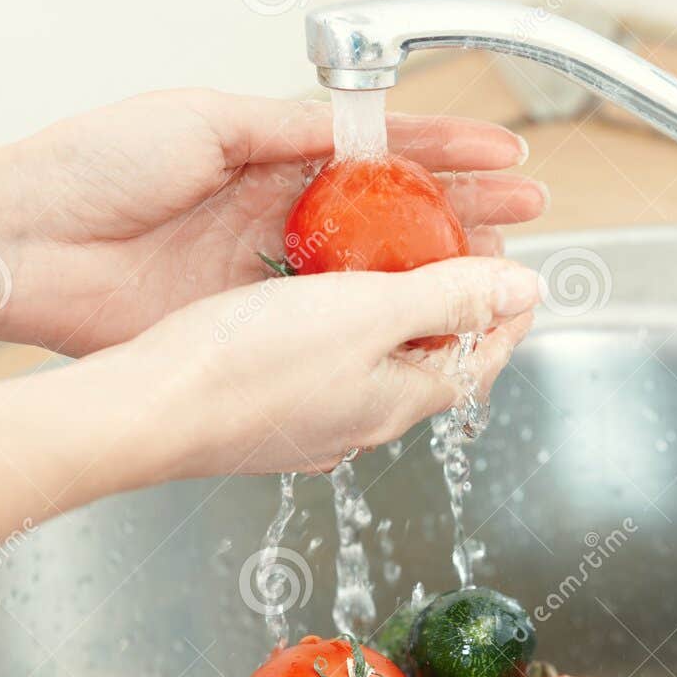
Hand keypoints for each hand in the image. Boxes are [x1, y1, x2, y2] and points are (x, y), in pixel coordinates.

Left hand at [0, 89, 547, 354]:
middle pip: (392, 213)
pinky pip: (326, 321)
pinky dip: (376, 321)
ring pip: (371, 272)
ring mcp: (266, 272)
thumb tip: (356, 131)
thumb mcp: (206, 122)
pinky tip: (423, 320)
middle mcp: (278, 214)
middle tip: (526, 216)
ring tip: (498, 268)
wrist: (30, 240)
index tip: (507, 159)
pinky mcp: (245, 322)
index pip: (381, 150)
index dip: (448, 154)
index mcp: (271, 154)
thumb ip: (285, 127)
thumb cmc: (98, 165)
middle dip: (464, 211)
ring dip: (435, 270)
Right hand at [83, 256, 540, 482]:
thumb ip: (450, 297)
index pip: (481, 359)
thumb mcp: (370, 311)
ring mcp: (313, 420)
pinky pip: (327, 364)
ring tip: (392, 265)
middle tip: (461, 256)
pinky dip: (343, 326)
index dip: (506, 313)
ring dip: (396, 315)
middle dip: (454, 309)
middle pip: (431, 361)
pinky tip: (315, 299)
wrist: (149, 408)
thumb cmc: (250, 363)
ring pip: (376, 363)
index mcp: (399, 399)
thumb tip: (527, 289)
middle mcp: (362, 420)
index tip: (520, 275)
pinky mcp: (269, 411)